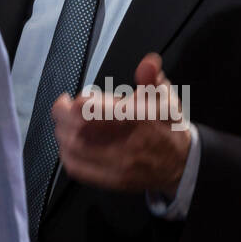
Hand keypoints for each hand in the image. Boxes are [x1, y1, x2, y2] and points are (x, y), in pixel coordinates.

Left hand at [52, 53, 191, 194]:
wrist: (179, 162)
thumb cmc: (168, 127)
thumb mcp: (165, 97)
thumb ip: (151, 77)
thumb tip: (149, 61)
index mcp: (136, 119)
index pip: (91, 110)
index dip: (79, 101)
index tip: (79, 96)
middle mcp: (125, 145)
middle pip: (76, 130)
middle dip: (63, 114)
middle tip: (63, 106)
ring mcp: (117, 166)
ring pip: (73, 150)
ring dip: (62, 132)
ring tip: (64, 121)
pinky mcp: (111, 180)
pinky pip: (77, 169)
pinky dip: (66, 153)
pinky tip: (68, 143)